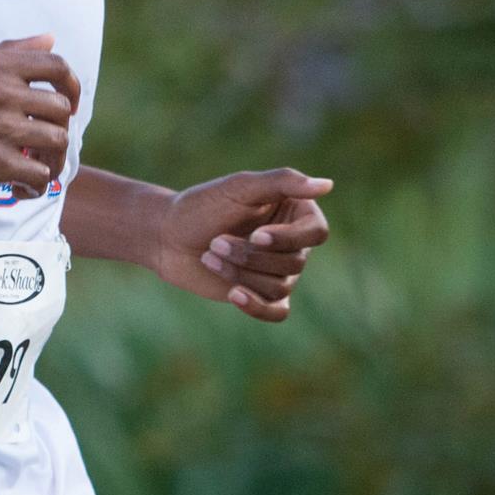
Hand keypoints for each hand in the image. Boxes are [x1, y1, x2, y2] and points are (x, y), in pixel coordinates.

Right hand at [0, 34, 80, 201]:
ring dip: (51, 163)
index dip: (71, 88)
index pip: (57, 66)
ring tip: (32, 170)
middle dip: (58, 132)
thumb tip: (50, 38)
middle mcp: (1, 90)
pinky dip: (35, 186)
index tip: (68, 106)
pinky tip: (18, 187)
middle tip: (40, 148)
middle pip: (62, 110)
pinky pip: (40, 175)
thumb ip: (10, 52)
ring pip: (57, 143)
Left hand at [153, 168, 332, 321]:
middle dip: (250, 255)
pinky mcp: (263, 295)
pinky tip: (234, 295)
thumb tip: (327, 185)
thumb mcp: (240, 187)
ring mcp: (279, 271)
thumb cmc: (202, 206)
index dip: (288, 238)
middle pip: (294, 262)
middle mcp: (292, 242)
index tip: (256, 235)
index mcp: (294, 212)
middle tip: (215, 241)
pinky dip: (257, 307)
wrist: (167, 236)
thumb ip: (283, 181)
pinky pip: (277, 312)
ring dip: (240, 273)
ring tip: (209, 256)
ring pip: (280, 286)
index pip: (316, 232)